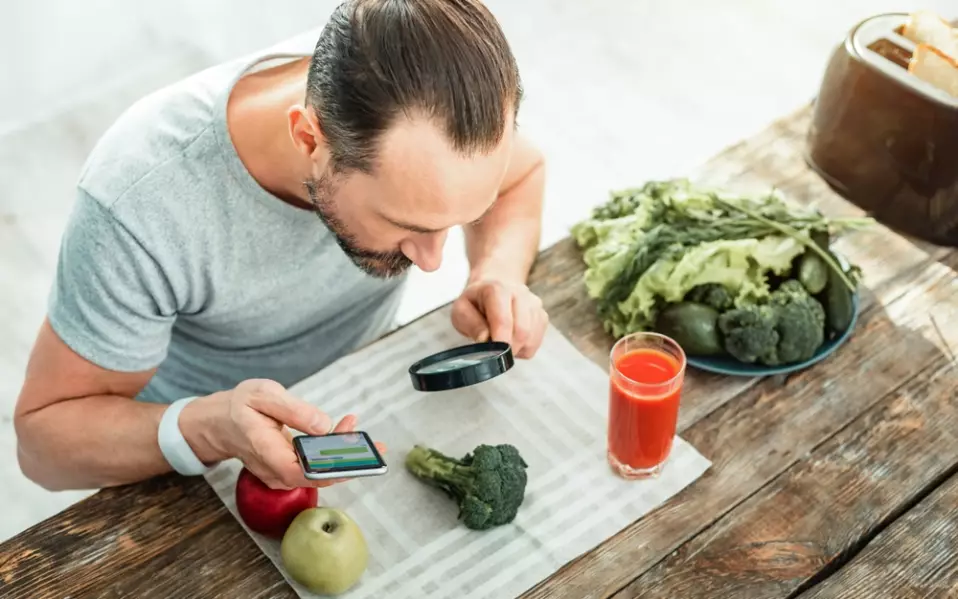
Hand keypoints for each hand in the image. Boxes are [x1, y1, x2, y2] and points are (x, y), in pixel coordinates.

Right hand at [187, 379, 384, 489]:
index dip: (334, 468)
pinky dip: (331, 451)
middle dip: (348, 459)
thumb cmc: (238, 406)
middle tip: (370, 441)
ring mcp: (281, 474)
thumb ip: (294, 410)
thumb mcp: (263, 396)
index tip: (357, 454)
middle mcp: (275, 471)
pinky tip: (343, 432)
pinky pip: (314, 467)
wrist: (218, 422)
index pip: (305, 472)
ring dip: (342, 452)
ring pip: (319, 472)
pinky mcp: (288, 470)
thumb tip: (325, 425)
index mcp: (267, 451)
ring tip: (355, 427)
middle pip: (318, 475)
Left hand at [451, 279, 548, 358]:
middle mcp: (520, 294)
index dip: (500, 342)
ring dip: (515, 349)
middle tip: (494, 354)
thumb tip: (485, 340)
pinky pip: (535, 342)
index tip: (494, 356)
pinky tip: (511, 339)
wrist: (494, 285)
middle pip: (522, 331)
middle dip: (507, 349)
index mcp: (497, 289)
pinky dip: (522, 348)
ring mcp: (534, 305)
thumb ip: (471, 324)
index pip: (503, 320)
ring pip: (531, 339)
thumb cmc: (476, 301)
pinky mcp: (542, 316)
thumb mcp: (461, 310)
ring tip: (500, 341)